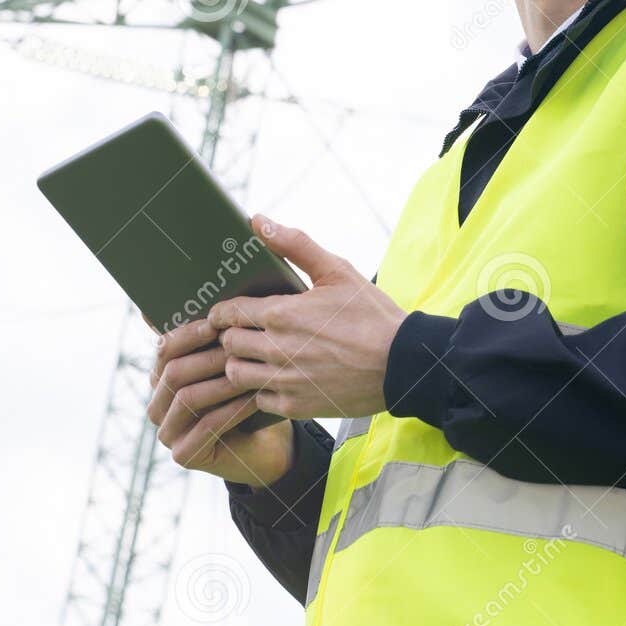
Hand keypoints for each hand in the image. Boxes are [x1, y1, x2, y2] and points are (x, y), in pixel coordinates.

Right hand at [144, 311, 293, 487]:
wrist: (268, 443)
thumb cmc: (250, 394)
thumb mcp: (234, 363)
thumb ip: (218, 336)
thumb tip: (208, 295)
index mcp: (162, 377)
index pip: (164, 348)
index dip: (188, 333)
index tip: (217, 322)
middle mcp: (157, 404)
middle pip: (173, 372)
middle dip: (209, 356)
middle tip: (241, 345)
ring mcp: (167, 432)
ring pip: (188, 398)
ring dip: (223, 382)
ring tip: (252, 369)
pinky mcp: (183, 456)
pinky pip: (206, 427)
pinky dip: (232, 410)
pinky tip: (255, 398)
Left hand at [207, 214, 406, 419]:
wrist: (402, 363)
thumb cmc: (372, 315)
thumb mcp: (338, 271)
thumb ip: (295, 244)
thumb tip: (257, 220)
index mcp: (282, 313)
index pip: (228, 313)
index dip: (223, 312)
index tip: (228, 313)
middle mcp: (277, 349)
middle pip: (228, 344)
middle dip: (232, 336)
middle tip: (246, 333)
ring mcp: (285, 380)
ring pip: (235, 375)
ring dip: (241, 364)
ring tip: (258, 357)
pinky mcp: (296, 405)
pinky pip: (259, 401)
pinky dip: (263, 390)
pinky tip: (279, 378)